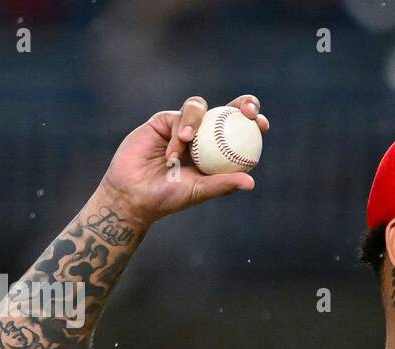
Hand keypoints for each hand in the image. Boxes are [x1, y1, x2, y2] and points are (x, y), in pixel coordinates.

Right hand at [96, 94, 270, 225]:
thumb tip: (251, 182)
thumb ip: (222, 184)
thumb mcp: (199, 191)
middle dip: (243, 104)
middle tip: (247, 111)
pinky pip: (178, 117)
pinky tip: (172, 152)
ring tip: (186, 143)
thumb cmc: (168, 197)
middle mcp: (205, 136)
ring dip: (196, 124)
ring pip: (200, 109)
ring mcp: (185, 126)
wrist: (133, 194)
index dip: (255, 123)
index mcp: (219, 152)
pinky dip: (178, 132)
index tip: (261, 124)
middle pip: (228, 111)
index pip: (242, 133)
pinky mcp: (164, 121)